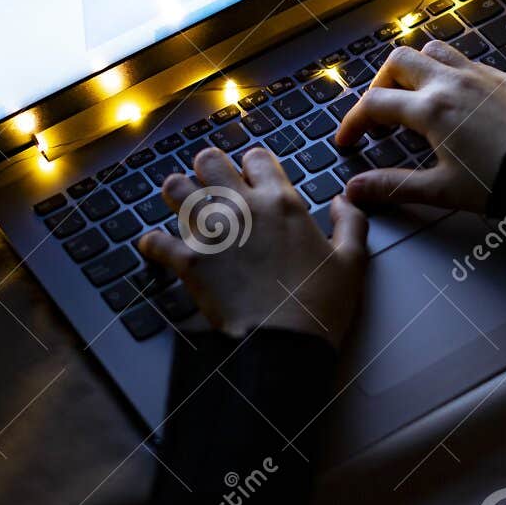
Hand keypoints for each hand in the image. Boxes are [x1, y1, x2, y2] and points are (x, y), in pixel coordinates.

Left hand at [138, 146, 367, 348]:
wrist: (286, 347)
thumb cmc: (319, 307)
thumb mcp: (352, 261)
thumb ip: (351, 222)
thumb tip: (342, 201)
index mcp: (281, 203)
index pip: (256, 157)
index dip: (251, 164)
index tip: (250, 176)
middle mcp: (243, 208)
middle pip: (209, 161)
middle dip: (207, 169)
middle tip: (210, 183)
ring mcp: (212, 233)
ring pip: (176, 189)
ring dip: (177, 195)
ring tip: (181, 206)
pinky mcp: (188, 262)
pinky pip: (155, 240)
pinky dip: (152, 244)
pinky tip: (156, 248)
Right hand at [333, 41, 505, 213]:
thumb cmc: (504, 182)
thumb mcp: (442, 190)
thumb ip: (393, 186)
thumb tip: (356, 189)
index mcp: (431, 109)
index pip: (374, 105)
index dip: (352, 122)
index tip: (348, 140)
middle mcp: (452, 82)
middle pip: (397, 62)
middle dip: (380, 85)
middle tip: (381, 115)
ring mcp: (481, 75)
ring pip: (434, 51)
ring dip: (416, 70)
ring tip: (415, 99)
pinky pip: (469, 63)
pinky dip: (451, 75)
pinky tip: (458, 103)